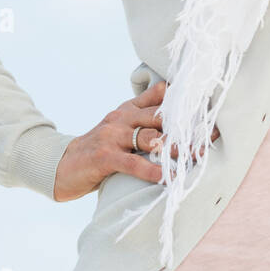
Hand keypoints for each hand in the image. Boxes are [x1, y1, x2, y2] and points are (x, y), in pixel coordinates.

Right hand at [53, 80, 219, 202]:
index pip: (160, 100)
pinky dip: (150, 170)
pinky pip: (132, 163)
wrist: (60, 165)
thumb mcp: (118, 124)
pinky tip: (165, 177)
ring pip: (150, 139)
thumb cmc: (97, 148)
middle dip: (186, 129)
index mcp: (127, 109)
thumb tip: (169, 93)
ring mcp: (112, 136)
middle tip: (209, 138)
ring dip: (174, 149)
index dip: (184, 106)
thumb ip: (142, 111)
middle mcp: (121, 118)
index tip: (208, 113)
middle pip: (160, 119)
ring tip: (194, 157)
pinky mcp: (104, 157)